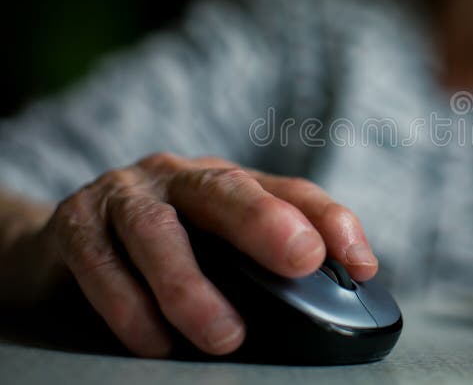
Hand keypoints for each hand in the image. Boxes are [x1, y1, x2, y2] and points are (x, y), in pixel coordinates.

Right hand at [31, 152, 377, 356]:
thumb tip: (332, 294)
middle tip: (302, 260)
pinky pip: (99, 262)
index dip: (329, 220)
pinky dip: (127, 305)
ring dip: (190, 284)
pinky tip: (153, 342)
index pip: (289, 190)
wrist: (64, 239)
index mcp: (224, 182)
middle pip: (224, 189)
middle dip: (264, 222)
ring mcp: (124, 194)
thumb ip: (263, 261)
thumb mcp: (215, 244)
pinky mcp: (74, 224)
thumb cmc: (156, 245)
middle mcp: (177, 178)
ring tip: (225, 336)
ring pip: (157, 229)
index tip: (361, 264)